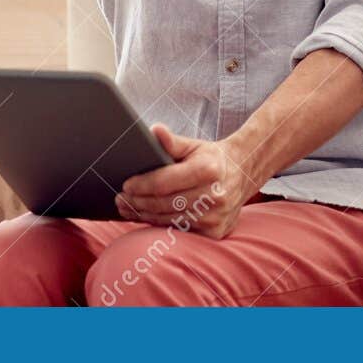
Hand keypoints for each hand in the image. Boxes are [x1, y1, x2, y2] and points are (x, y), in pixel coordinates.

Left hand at [116, 123, 260, 239]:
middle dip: (138, 202)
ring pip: (170, 220)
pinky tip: (147, 217)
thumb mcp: (193, 145)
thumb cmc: (211, 158)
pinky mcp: (216, 232)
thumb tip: (153, 130)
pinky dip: (161, 224)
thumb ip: (171, 142)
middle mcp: (215, 195)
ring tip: (128, 208)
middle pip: (165, 204)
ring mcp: (216, 217)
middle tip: (120, 199)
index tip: (126, 184)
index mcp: (208, 170)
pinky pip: (181, 230)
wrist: (242, 174)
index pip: (165, 182)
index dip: (142, 185)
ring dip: (145, 215)